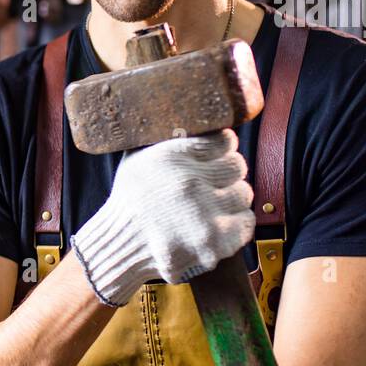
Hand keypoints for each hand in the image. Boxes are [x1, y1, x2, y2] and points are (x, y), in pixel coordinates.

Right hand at [70, 129, 254, 306]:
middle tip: (212, 182)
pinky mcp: (213, 243)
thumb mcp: (137, 158)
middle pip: (237, 167)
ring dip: (229, 199)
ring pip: (243, 195)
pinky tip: (215, 223)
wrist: (120, 246)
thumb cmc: (131, 201)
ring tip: (209, 205)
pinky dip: (234, 223)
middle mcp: (190, 184)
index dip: (222, 148)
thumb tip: (193, 119)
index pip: (224, 141)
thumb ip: (165, 139)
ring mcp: (204, 216)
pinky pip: (245, 224)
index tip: (215, 156)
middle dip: (226, 174)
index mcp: (172, 157)